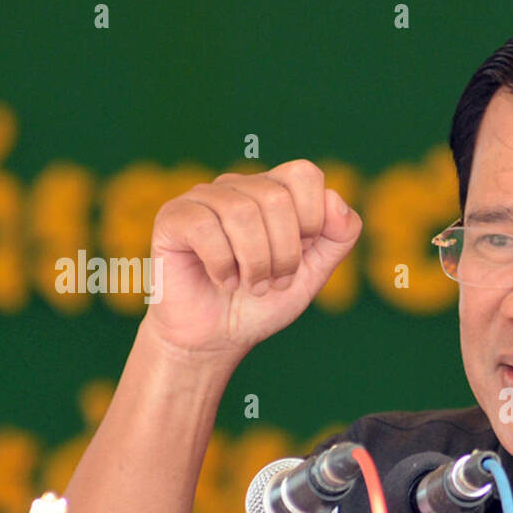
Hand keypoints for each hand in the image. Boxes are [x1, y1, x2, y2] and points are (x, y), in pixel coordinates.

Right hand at [145, 159, 361, 358]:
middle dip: (284, 253)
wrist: (216, 338)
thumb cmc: (262, 303)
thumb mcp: (313, 274)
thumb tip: (336, 198)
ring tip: (251, 286)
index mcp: (274, 191)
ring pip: (242, 212)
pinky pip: (205, 227)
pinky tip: (223, 281)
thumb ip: (338, 237)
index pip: (304, 174)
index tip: (301, 255)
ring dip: (255, 263)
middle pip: (276, 198)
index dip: (312, 219)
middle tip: (275, 282)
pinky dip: (223, 266)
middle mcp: (239, 187)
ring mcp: (203, 198)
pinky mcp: (174, 217)